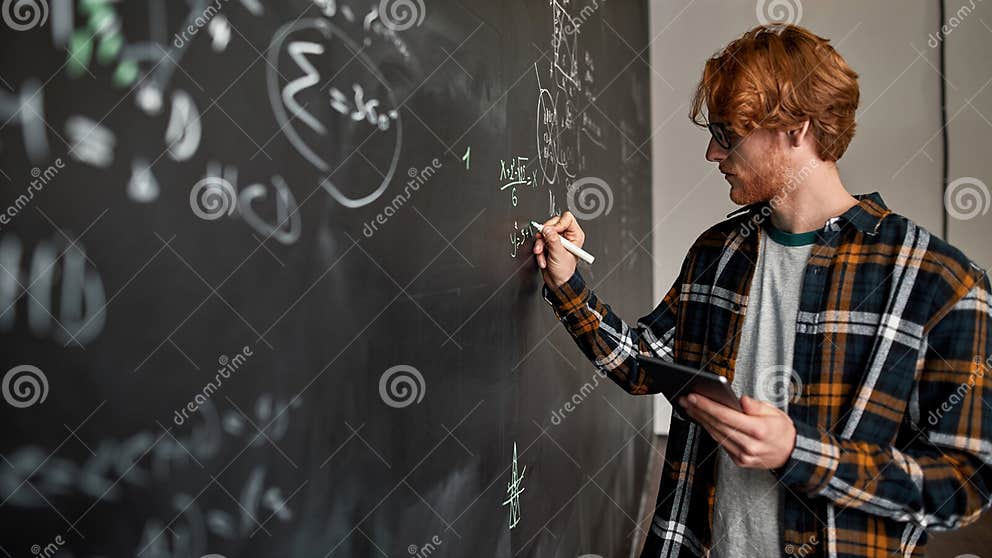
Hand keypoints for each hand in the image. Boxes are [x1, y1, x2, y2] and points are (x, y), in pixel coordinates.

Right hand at [532, 211, 585, 286]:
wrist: (558, 282)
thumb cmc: (564, 271)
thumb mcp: (559, 254)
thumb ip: (553, 240)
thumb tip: (547, 229)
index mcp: (575, 235)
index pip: (566, 218)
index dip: (557, 224)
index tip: (551, 233)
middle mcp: (566, 236)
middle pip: (553, 223)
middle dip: (546, 235)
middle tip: (543, 242)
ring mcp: (557, 240)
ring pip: (544, 233)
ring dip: (540, 245)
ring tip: (541, 254)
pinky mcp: (548, 245)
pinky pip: (540, 241)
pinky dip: (539, 250)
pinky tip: (543, 259)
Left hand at [678, 393, 795, 469]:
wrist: (792, 454)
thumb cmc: (783, 430)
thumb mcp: (775, 412)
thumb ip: (755, 406)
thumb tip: (740, 400)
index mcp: (759, 430)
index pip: (727, 416)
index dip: (707, 405)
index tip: (694, 396)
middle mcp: (750, 445)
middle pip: (718, 425)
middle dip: (699, 410)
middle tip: (686, 399)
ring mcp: (744, 455)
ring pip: (716, 435)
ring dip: (701, 420)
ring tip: (690, 407)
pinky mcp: (740, 461)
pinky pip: (721, 443)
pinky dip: (711, 430)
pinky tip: (703, 420)